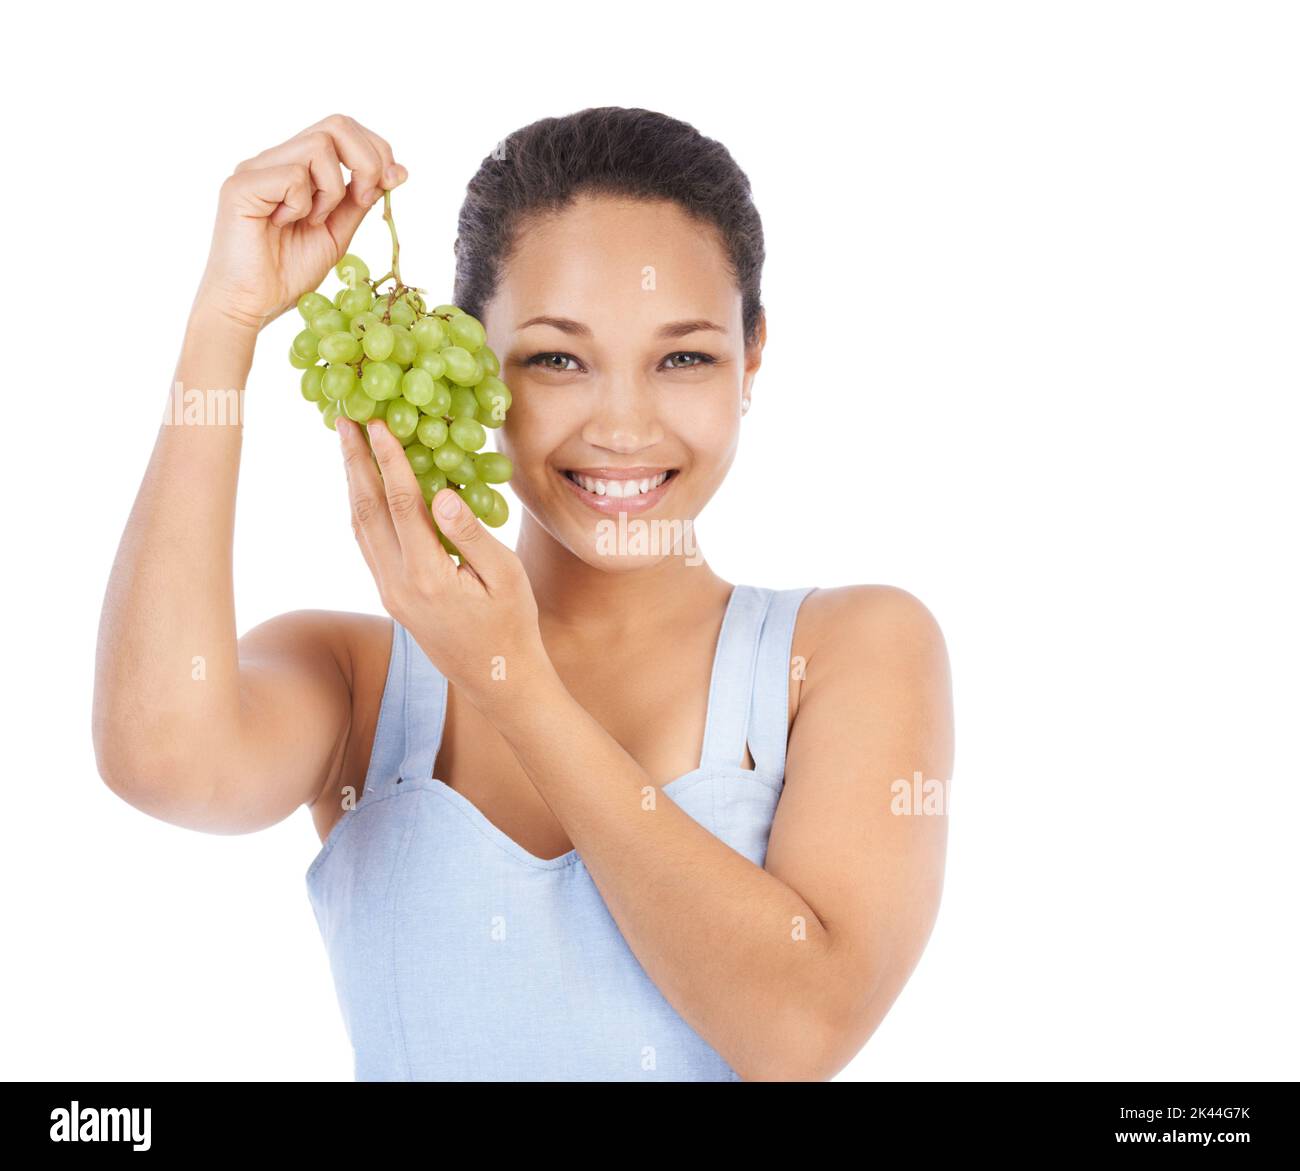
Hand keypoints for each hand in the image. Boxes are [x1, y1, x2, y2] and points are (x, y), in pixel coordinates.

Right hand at [193, 114, 407, 332]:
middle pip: (337, 124)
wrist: (251, 304)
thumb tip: (397, 172)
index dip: (377, 150)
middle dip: (367, 162)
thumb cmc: (287, 272)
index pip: (343, 129)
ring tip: (314, 221)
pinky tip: (285, 224)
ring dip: (333, 190)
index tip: (392, 182)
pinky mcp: (241, 185)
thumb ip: (360, 201)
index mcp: (298, 166)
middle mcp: (276, 159)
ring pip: (319, 146)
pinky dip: (303, 204)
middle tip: (363, 199)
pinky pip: (292, 175)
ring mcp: (256, 168)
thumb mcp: (338, 233)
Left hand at [337, 417, 550, 710]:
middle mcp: (397, 584)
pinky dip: (361, 507)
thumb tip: (439, 493)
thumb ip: (470, 534)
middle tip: (341, 418)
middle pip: (366, 510)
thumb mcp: (506, 576)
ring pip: (360, 527)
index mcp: (428, 576)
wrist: (496, 678)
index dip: (387, 460)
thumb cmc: (512, 624)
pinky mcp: (390, 595)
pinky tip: (363, 487)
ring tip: (347, 443)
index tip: (375, 423)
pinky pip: (367, 543)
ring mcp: (389, 591)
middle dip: (353, 460)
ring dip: (352, 481)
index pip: (400, 505)